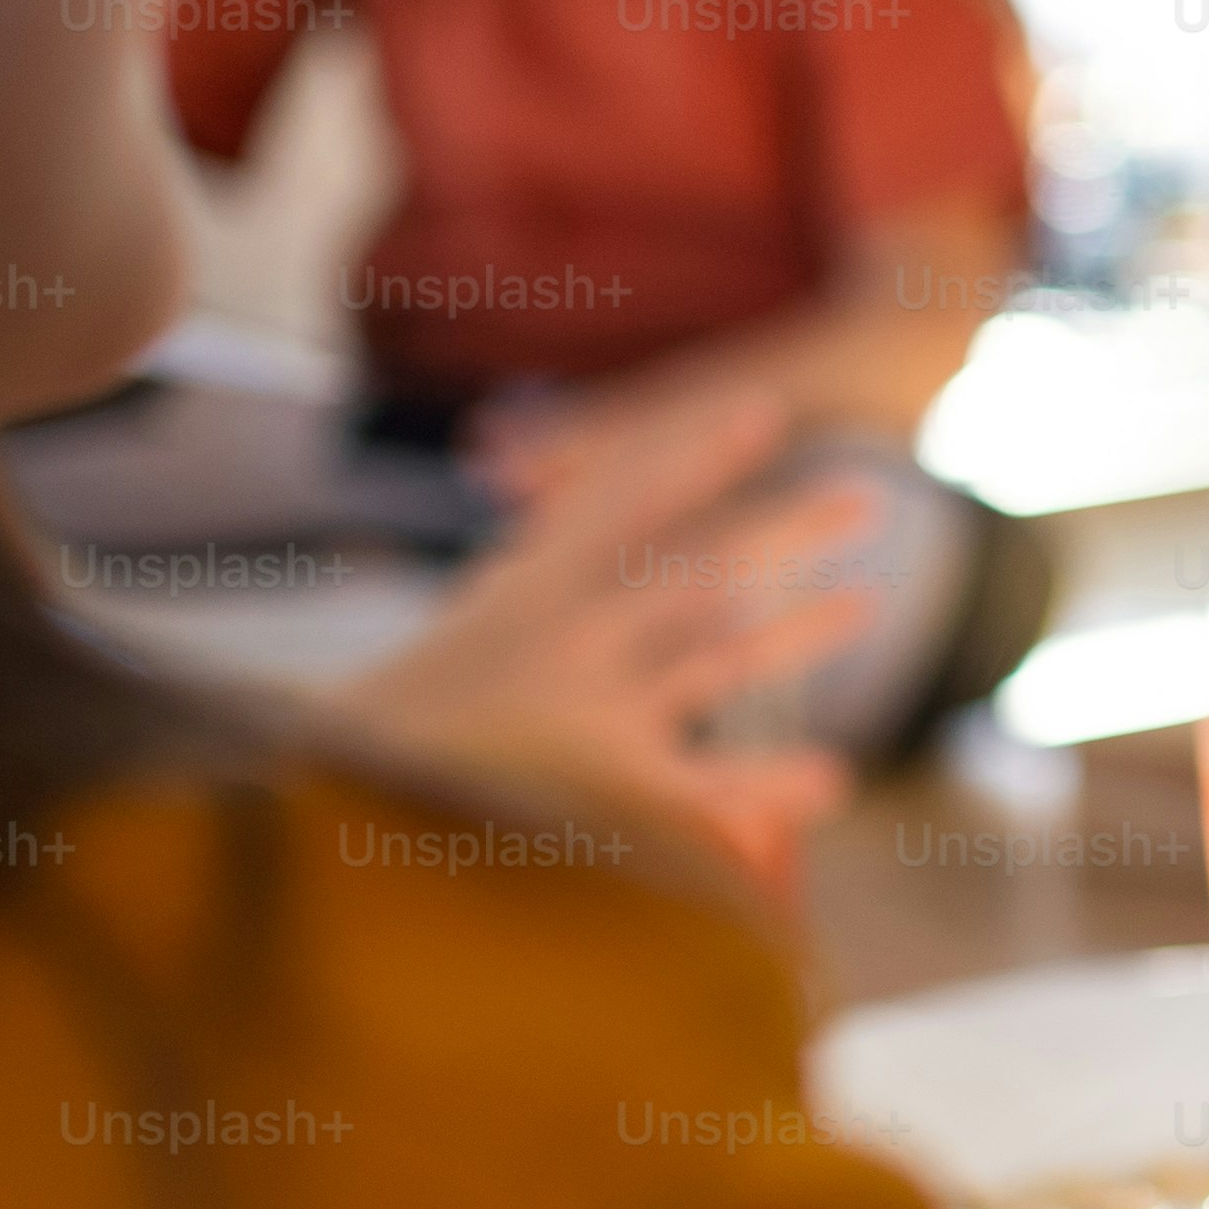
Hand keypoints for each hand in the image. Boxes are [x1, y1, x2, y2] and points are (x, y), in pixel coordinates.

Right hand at [331, 389, 872, 894]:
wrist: (339, 797)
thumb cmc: (414, 710)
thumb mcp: (483, 612)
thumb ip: (550, 554)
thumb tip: (596, 491)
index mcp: (529, 587)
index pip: (626, 504)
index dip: (700, 455)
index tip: (768, 411)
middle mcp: (565, 635)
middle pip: (698, 569)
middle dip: (785, 529)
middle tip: (869, 496)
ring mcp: (588, 705)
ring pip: (717, 657)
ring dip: (799, 630)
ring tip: (866, 603)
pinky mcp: (603, 788)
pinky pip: (706, 784)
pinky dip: (770, 783)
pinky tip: (832, 778)